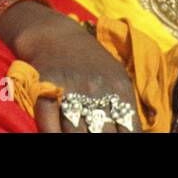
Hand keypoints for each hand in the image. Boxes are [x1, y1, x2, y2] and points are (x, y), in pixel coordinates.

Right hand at [0, 1, 137, 132]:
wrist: (56, 35)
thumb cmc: (92, 62)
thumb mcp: (117, 79)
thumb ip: (126, 108)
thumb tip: (133, 134)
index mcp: (119, 89)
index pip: (129, 130)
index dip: (126, 142)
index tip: (120, 142)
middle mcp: (96, 89)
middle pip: (103, 134)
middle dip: (100, 141)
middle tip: (99, 142)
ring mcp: (70, 89)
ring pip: (75, 133)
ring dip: (77, 139)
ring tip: (79, 137)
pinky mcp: (44, 88)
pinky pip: (49, 122)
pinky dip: (52, 133)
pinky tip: (56, 137)